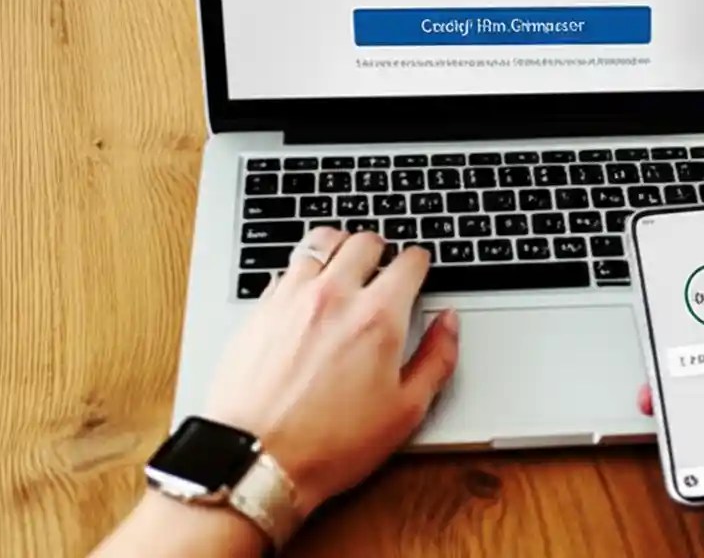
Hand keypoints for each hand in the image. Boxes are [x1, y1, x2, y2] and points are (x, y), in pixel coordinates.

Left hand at [203, 228, 459, 515]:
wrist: (255, 461)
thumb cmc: (330, 445)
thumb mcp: (406, 411)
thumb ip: (437, 358)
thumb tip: (448, 324)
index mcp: (378, 317)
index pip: (409, 261)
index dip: (421, 262)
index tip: (419, 269)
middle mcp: (335, 296)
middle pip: (364, 241)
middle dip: (381, 247)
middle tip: (384, 263)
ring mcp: (292, 299)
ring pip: (320, 242)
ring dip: (340, 247)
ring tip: (345, 263)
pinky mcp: (259, 310)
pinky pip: (286, 269)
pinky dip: (304, 270)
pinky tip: (307, 289)